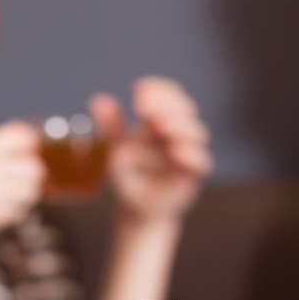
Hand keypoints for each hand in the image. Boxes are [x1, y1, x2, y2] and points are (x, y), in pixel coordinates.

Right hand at [0, 123, 44, 256]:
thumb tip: (24, 143)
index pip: (22, 136)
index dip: (29, 146)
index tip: (25, 155)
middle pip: (33, 165)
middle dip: (29, 175)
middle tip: (18, 183)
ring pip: (30, 190)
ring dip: (24, 195)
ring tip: (7, 199)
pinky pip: (18, 211)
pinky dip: (13, 212)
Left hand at [94, 76, 211, 224]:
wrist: (135, 210)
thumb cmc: (128, 176)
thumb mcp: (116, 148)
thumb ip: (111, 126)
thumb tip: (98, 99)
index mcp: (161, 122)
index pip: (170, 96)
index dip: (159, 90)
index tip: (139, 88)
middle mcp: (178, 134)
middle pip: (186, 109)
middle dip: (167, 104)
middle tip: (143, 105)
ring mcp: (188, 154)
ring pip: (197, 132)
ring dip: (179, 125)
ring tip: (159, 125)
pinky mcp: (192, 176)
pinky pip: (201, 162)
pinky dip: (190, 155)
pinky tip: (175, 151)